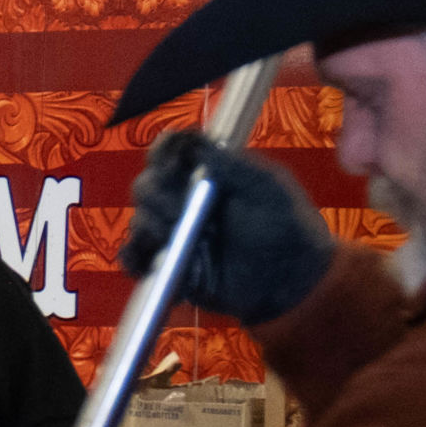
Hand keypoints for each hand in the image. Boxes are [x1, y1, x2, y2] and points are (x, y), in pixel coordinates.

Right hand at [125, 130, 333, 325]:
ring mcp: (174, 232)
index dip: (162, 153)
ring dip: (149, 228)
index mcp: (207, 173)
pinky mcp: (167, 265)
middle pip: (146, 185)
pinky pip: (135, 259)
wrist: (290, 282)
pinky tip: (157, 266)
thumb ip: (235, 165)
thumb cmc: (286, 226)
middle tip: (179, 212)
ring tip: (176, 242)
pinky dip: (136, 261)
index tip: (168, 165)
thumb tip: (195, 143)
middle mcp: (184, 199)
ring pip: (139, 221)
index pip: (170, 152)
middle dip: (156, 196)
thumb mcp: (269, 188)